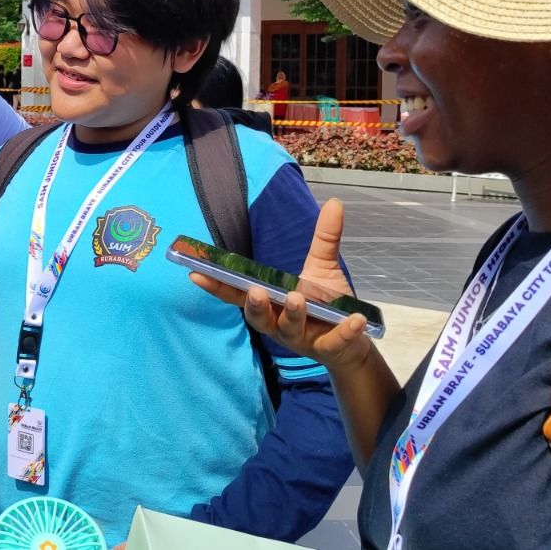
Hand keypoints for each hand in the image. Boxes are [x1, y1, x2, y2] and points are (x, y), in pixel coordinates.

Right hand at [190, 198, 375, 371]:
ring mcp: (304, 338)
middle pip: (259, 318)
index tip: (195, 272)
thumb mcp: (322, 268)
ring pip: (291, 329)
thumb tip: (333, 202)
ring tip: (297, 297)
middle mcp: (280, 323)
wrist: (354, 342)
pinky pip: (336, 342)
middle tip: (255, 291)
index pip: (238, 295)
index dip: (217, 285)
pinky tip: (355, 319)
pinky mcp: (331, 348)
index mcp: (271, 303)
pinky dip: (345, 331)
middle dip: (255, 305)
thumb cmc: (326, 305)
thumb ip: (324, 238)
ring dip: (293, 314)